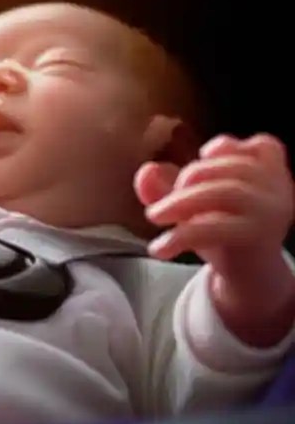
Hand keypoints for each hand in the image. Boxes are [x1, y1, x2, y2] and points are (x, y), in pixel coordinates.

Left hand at [137, 133, 294, 344]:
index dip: (228, 147)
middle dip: (189, 177)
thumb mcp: (191, 205)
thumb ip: (166, 184)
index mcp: (268, 174)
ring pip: (225, 191)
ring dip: (180, 202)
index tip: (200, 157)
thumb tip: (146, 170)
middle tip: (163, 201)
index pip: (263, 145)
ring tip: (154, 216)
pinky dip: (181, 235)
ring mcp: (270, 212)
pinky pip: (216, 227)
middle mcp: (277, 189)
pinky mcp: (256, 237)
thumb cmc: (222, 231)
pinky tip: (159, 248)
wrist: (245, 279)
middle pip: (232, 167)